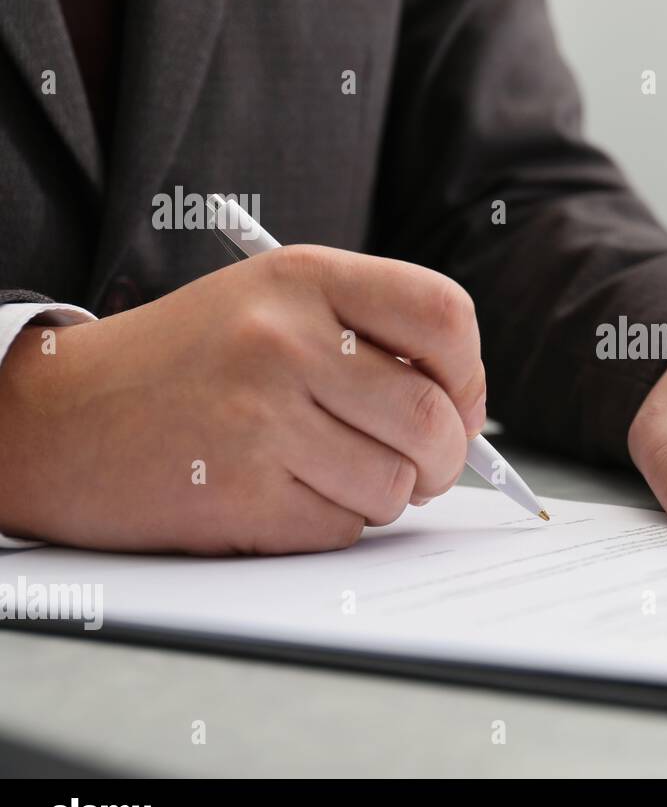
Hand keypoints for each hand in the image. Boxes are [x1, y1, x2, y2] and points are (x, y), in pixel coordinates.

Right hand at [0, 246, 485, 553]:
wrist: (57, 416)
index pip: (444, 316)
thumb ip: (371, 334)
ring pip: (397, 484)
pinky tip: (286, 493)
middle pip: (432, 416)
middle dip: (444, 456)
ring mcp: (261, 419)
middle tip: (423, 462)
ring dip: (385, 493)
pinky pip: (344, 528)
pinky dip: (333, 523)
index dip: (468, 372)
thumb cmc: (188, 361)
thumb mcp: (273, 302)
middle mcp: (284, 341)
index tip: (457, 399)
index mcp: (304, 278)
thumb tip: (468, 411)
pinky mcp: (240, 495)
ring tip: (335, 471)